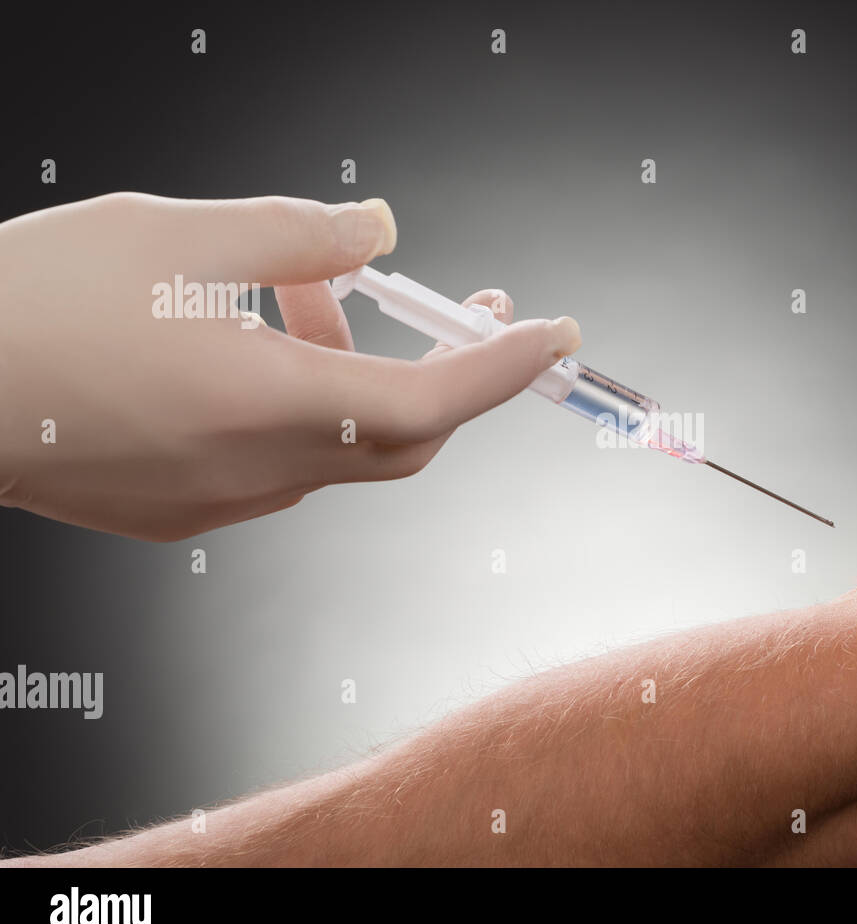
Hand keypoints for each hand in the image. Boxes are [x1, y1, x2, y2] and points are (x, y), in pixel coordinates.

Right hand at [0, 192, 580, 539]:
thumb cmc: (30, 307)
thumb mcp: (174, 234)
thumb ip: (297, 235)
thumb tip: (379, 231)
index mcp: (268, 402)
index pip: (434, 398)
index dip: (505, 368)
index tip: (558, 338)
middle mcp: (258, 469)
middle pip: (403, 437)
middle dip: (446, 371)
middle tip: (459, 304)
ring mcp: (221, 503)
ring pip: (338, 444)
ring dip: (352, 371)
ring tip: (309, 291)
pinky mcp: (183, 513)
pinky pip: (280, 462)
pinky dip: (299, 405)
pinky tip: (252, 347)